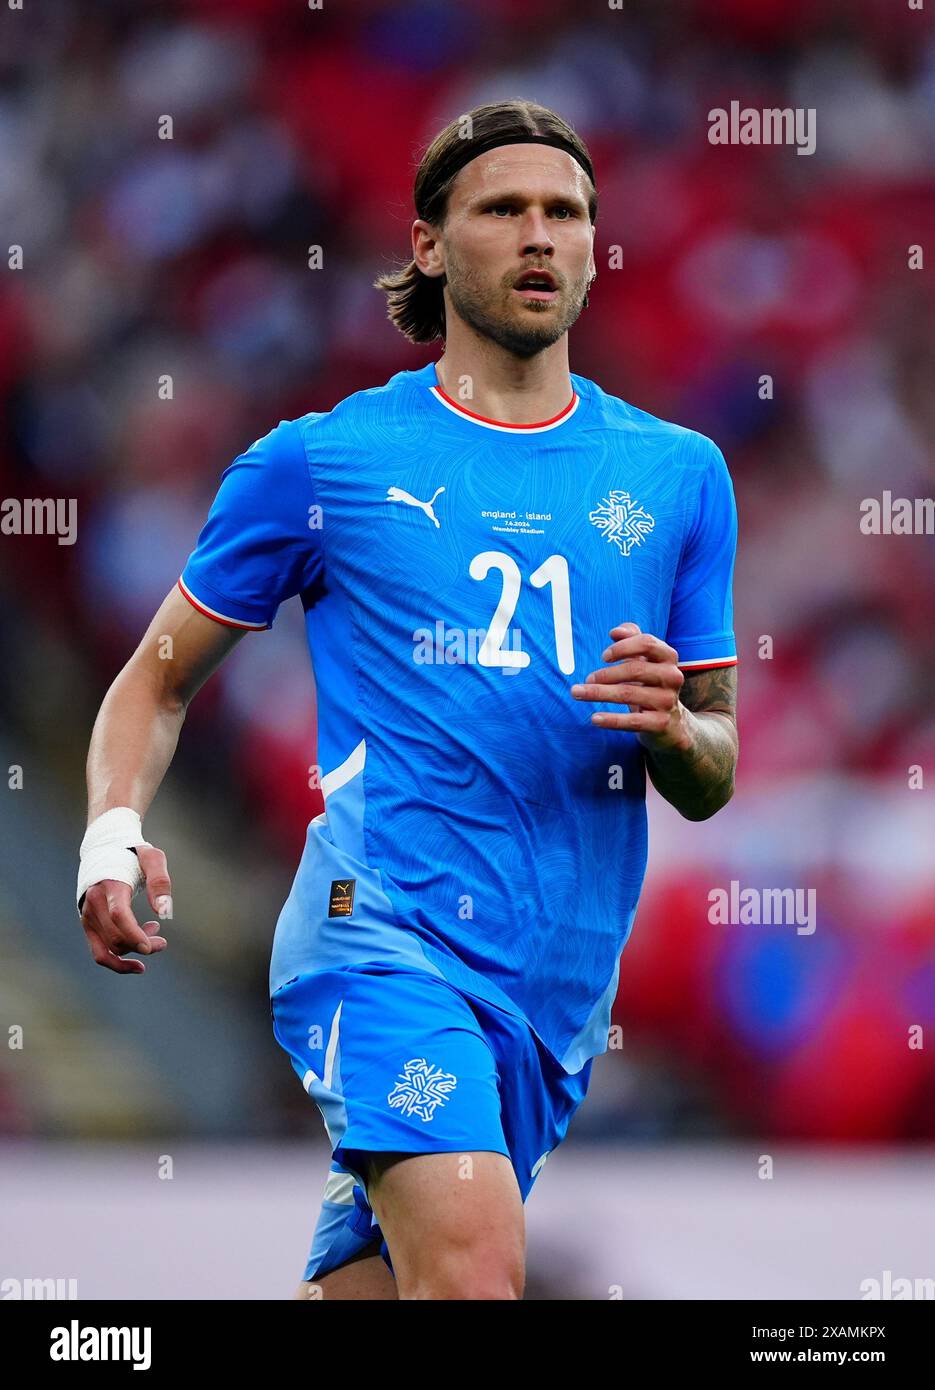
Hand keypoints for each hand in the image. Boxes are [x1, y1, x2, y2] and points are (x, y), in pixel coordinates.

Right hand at [79, 844, 171, 974]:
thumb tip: (163, 913)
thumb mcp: (152, 858)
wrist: (104, 850)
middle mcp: (94, 902)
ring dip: (134, 950)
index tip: (151, 947)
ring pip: (109, 948)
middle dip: (143, 945)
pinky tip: (137, 966)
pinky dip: (117, 963)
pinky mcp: (87, 924)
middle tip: (162, 941)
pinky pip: (99, 952)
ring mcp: (87, 915)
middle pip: (116, 936)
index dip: (134, 934)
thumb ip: (160, 882)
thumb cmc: (133, 854)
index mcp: (110, 885)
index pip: (119, 915)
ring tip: (154, 937)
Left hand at [570, 622, 689, 750]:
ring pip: (628, 694)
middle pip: (635, 669)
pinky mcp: (661, 723)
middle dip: (605, 673)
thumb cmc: (650, 682)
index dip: (622, 647)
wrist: (670, 722)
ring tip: (577, 692)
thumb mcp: (644, 659)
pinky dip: (612, 720)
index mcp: (668, 656)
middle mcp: (672, 676)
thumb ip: (631, 638)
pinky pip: (633, 721)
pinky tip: (594, 718)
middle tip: (586, 679)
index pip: (646, 643)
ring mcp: (667, 700)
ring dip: (598, 693)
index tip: (603, 656)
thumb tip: (615, 632)